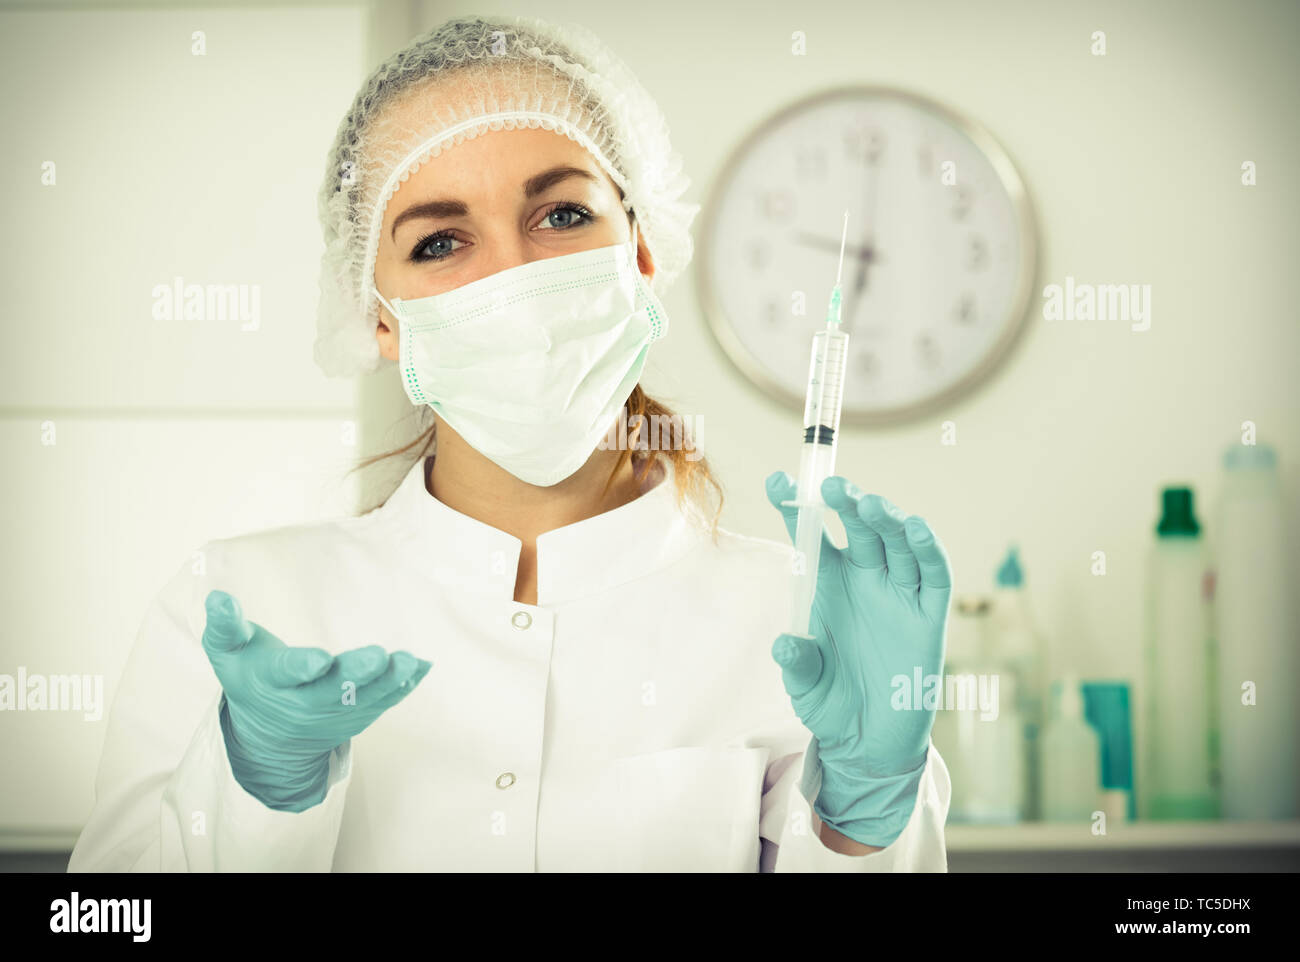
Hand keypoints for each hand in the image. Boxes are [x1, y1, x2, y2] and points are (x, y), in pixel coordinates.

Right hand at [201, 589, 431, 809]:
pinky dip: (404, 686)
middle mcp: (306, 703)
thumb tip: (217, 596)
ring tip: (410, 661)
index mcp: (273, 684)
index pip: (286, 674)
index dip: (302, 667)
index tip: (320, 659)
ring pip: (365, 699)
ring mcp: (336, 713)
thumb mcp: (228, 655)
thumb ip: (224, 626)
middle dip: (356, 675)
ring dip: (389, 681)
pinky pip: (385, 702)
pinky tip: (423, 666)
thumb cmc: (250, 678)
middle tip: (378, 657)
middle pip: (334, 690)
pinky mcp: (359, 715)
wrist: (270, 739)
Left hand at [766, 472, 951, 845]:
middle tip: (832, 487)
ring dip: (886, 519)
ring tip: (869, 503)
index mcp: (827, 584)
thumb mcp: (805, 683)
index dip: (795, 506)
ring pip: (897, 542)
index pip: (812, 535)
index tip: (776, 481)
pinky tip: (916, 527)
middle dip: (847, 503)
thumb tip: (785, 643)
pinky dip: (928, 549)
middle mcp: (864, 580)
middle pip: (860, 528)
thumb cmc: (831, 702)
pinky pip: (933, 575)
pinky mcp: (929, 616)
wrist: (868, 742)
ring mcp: (898, 594)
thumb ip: (798, 661)